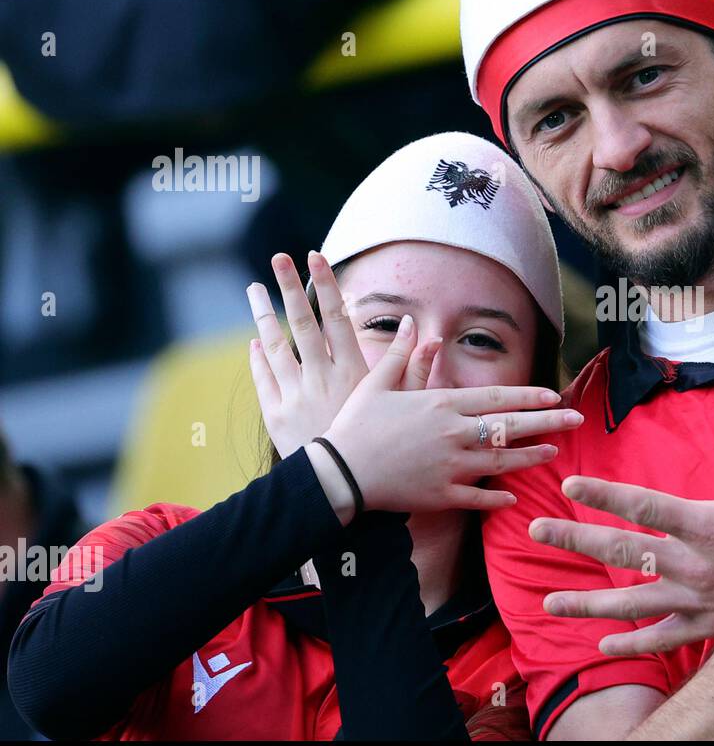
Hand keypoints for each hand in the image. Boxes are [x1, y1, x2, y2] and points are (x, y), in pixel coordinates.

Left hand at [249, 251, 420, 459]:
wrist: (345, 489)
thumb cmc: (381, 447)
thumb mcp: (403, 405)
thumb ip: (414, 367)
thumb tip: (427, 333)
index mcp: (351, 371)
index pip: (335, 316)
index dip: (325, 285)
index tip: (316, 256)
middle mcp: (320, 378)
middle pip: (301, 323)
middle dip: (289, 287)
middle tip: (279, 257)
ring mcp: (295, 396)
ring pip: (275, 346)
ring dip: (263, 315)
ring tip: (254, 288)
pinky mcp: (276, 416)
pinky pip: (264, 379)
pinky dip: (258, 359)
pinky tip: (255, 342)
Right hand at [322, 313, 582, 514]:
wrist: (338, 473)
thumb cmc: (355, 425)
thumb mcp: (378, 383)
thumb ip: (404, 355)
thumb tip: (411, 324)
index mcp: (442, 404)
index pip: (497, 397)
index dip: (529, 396)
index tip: (554, 395)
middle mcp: (454, 434)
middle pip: (510, 427)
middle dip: (547, 423)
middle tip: (576, 420)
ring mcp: (450, 467)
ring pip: (501, 462)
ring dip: (530, 457)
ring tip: (554, 452)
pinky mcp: (441, 495)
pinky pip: (478, 497)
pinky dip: (497, 498)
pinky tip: (514, 497)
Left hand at [526, 398, 713, 654]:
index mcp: (704, 524)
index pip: (643, 505)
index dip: (603, 492)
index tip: (569, 482)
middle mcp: (689, 563)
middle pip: (620, 549)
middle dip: (574, 539)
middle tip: (535, 530)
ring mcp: (692, 600)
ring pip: (629, 603)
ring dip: (586, 601)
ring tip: (549, 600)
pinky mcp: (704, 628)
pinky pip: (660, 639)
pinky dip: (631, 643)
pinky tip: (603, 644)